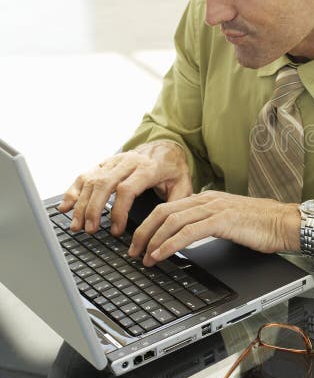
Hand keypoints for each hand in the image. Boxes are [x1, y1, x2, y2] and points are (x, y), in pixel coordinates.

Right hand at [58, 140, 191, 235]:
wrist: (167, 147)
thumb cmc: (174, 169)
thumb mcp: (183, 185)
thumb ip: (175, 204)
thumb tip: (165, 226)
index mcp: (148, 168)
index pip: (127, 189)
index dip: (119, 211)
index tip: (116, 230)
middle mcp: (128, 162)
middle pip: (104, 184)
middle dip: (94, 209)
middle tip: (90, 230)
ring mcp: (114, 161)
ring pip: (91, 180)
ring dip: (81, 204)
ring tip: (77, 225)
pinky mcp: (104, 163)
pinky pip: (85, 175)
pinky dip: (73, 191)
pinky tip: (65, 206)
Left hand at [127, 191, 300, 266]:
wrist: (287, 223)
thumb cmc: (264, 226)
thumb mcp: (230, 222)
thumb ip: (209, 224)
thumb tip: (188, 238)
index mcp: (208, 199)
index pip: (168, 207)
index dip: (149, 224)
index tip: (139, 242)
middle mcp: (208, 200)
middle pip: (163, 212)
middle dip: (143, 232)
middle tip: (133, 251)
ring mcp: (215, 208)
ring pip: (172, 221)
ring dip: (153, 241)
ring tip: (143, 257)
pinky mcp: (223, 220)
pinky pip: (188, 232)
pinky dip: (169, 244)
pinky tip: (160, 256)